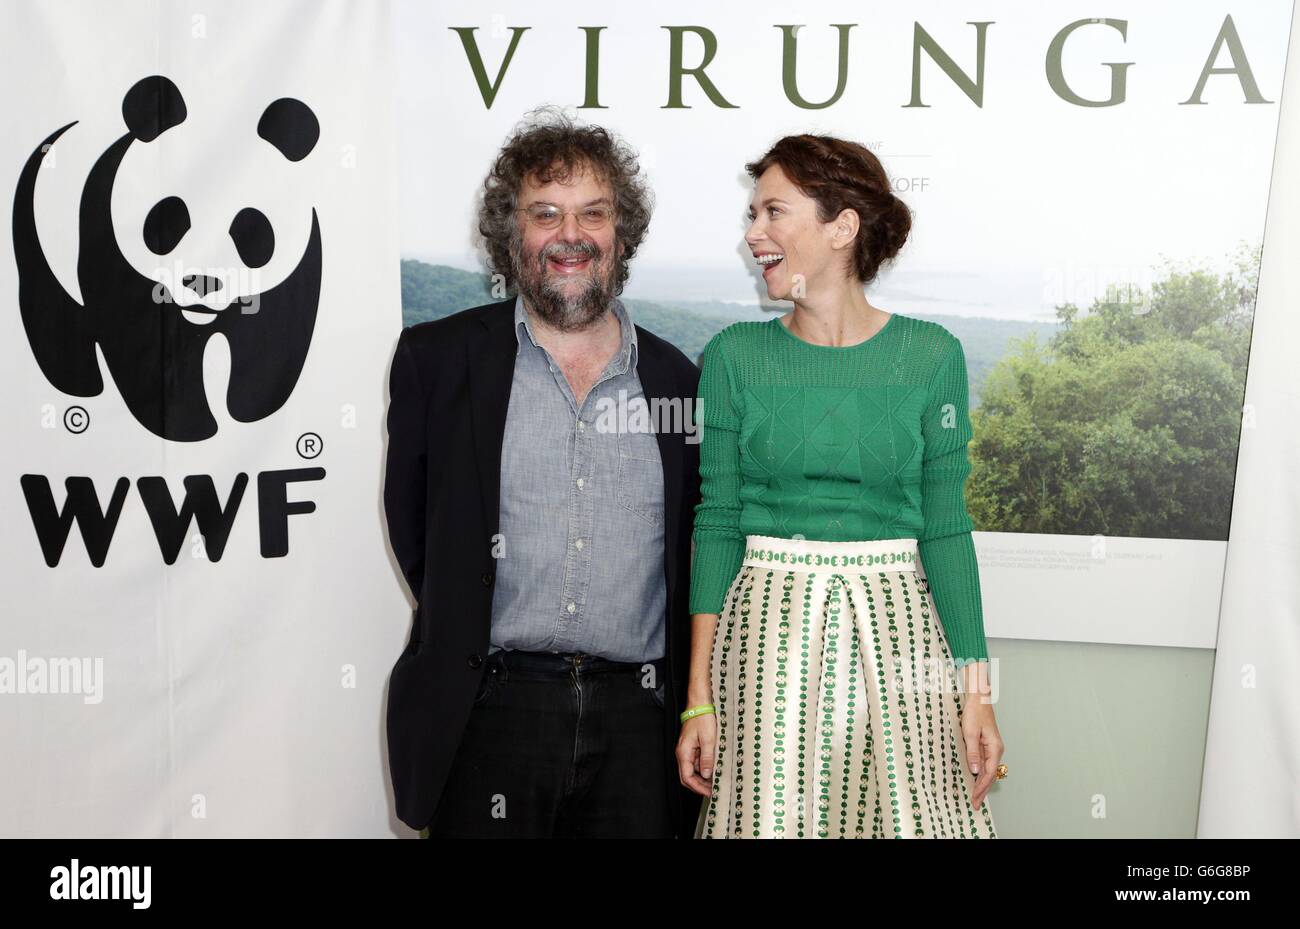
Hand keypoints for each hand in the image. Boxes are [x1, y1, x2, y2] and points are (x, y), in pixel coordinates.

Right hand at [676, 713, 716, 796]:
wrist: (700, 704)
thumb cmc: (702, 718)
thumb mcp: (708, 739)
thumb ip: (707, 758)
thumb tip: (706, 774)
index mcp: (684, 752)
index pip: (687, 777)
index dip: (697, 788)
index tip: (709, 792)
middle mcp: (683, 753)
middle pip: (687, 776)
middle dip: (699, 786)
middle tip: (713, 790)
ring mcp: (687, 750)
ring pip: (693, 770)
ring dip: (702, 778)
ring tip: (716, 781)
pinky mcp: (692, 747)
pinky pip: (696, 762)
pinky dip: (704, 768)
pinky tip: (714, 769)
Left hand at [962, 692, 1003, 811]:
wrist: (979, 699)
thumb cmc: (975, 713)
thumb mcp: (970, 733)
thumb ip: (973, 752)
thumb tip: (974, 770)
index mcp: (995, 748)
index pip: (989, 773)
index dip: (981, 787)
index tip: (975, 798)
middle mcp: (996, 750)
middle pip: (990, 775)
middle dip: (982, 790)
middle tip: (975, 804)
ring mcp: (992, 748)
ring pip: (987, 770)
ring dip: (981, 783)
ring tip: (975, 797)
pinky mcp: (987, 745)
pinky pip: (984, 763)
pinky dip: (980, 774)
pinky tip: (975, 780)